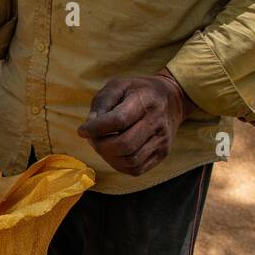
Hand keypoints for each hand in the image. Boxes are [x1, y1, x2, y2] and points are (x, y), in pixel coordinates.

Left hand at [77, 70, 195, 176]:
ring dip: (109, 157)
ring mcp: (162, 141)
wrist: (171, 99)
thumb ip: (101, 103)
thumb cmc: (138, 91)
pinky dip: (119, 164)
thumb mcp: (118, 85)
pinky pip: (136, 169)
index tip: (82, 130)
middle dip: (101, 146)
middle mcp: (157, 122)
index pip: (119, 120)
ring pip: (129, 160)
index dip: (96, 128)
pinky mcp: (162, 154)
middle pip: (124, 145)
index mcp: (146, 101)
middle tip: (92, 139)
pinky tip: (114, 153)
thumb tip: (89, 126)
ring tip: (103, 145)